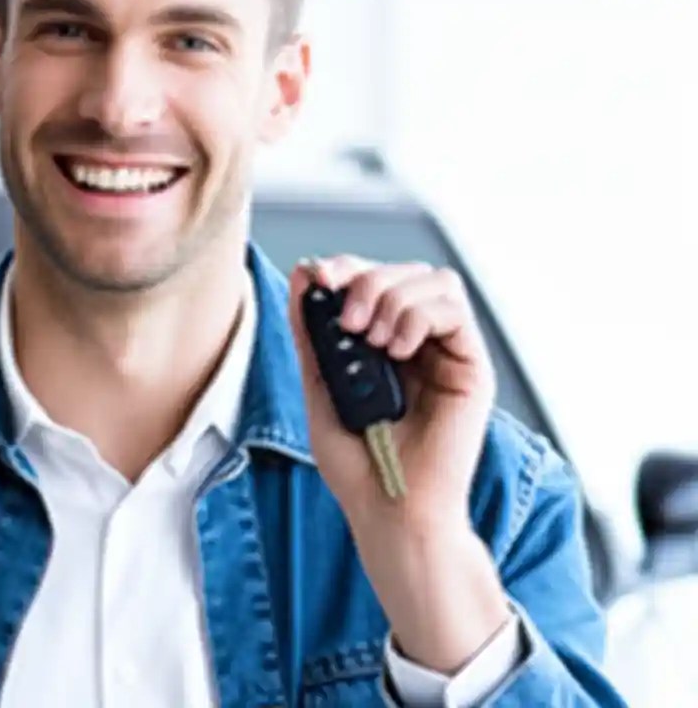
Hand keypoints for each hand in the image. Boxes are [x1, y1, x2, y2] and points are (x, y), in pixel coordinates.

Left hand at [286, 254, 511, 672]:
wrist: (390, 512)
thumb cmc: (359, 464)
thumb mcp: (320, 387)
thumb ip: (313, 334)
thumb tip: (306, 275)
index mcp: (383, 344)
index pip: (375, 278)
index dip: (348, 267)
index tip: (319, 277)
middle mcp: (418, 343)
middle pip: (406, 271)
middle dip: (368, 280)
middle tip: (347, 321)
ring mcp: (447, 353)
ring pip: (434, 281)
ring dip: (392, 298)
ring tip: (371, 341)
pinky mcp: (472, 368)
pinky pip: (455, 311)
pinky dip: (418, 317)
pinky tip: (396, 352)